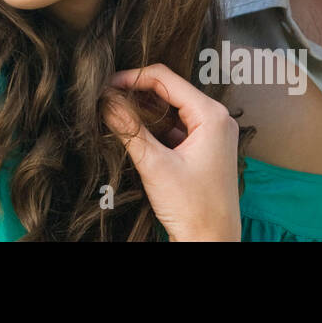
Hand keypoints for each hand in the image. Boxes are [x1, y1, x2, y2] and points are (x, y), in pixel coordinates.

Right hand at [102, 64, 240, 241]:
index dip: (132, 78)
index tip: (106, 86)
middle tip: (106, 98)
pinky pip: (175, 125)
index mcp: (211, 115)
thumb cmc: (193, 209)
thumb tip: (105, 100)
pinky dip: (153, 125)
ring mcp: (212, 134)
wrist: (211, 245)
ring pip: (171, 108)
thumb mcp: (155, 165)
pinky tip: (132, 130)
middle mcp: (216, 118)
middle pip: (169, 90)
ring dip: (144, 109)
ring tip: (114, 112)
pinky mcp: (204, 148)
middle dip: (136, 92)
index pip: (166, 79)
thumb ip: (129, 129)